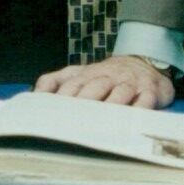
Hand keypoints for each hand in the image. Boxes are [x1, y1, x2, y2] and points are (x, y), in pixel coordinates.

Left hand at [33, 55, 174, 108]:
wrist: (145, 62)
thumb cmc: (106, 75)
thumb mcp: (79, 72)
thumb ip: (55, 81)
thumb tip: (34, 95)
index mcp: (87, 74)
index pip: (71, 85)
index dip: (61, 98)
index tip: (51, 115)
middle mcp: (107, 77)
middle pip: (94, 88)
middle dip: (83, 103)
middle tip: (73, 122)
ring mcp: (129, 84)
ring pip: (120, 93)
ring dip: (111, 106)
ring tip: (102, 123)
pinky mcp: (150, 91)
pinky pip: (146, 100)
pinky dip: (140, 110)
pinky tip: (132, 120)